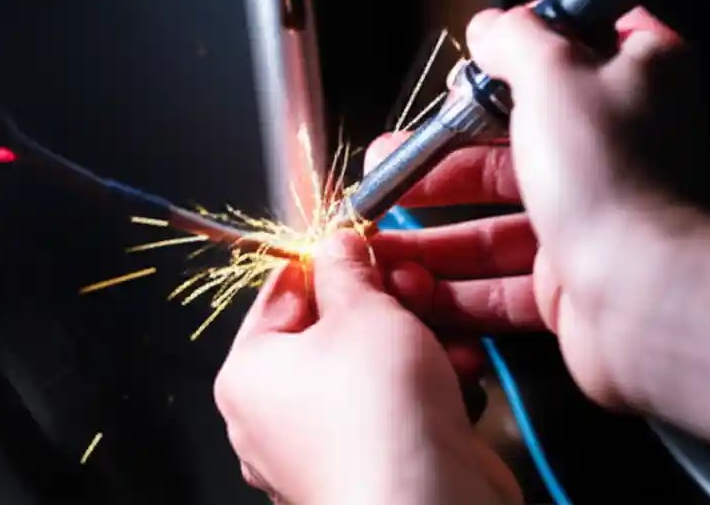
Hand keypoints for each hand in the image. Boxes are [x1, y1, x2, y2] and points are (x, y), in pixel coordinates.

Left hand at [214, 231, 519, 504]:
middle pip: (331, 331)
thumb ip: (348, 269)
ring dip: (419, 342)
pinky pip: (400, 410)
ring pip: (374, 370)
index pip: (281, 293)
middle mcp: (276, 417)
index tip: (365, 242)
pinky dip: (432, 389)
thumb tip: (338, 245)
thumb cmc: (376, 418)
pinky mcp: (377, 467)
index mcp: (249, 374)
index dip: (329, 261)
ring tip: (446, 331)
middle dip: (385, 304)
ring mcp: (326, 448)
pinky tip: (459, 374)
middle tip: (414, 284)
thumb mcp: (364, 311)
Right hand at [369, 5, 707, 406]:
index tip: (473, 64)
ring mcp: (596, 217)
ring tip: (376, 219)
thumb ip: (516, 38)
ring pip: (499, 214)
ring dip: (433, 220)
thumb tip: (491, 26)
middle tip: (389, 157)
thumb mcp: (555, 72)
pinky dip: (452, 281)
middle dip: (443, 152)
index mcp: (638, 81)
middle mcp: (623, 148)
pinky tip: (406, 276)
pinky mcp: (573, 280)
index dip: (523, 49)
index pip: (580, 44)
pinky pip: (500, 280)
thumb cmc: (612, 174)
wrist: (645, 294)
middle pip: (517, 139)